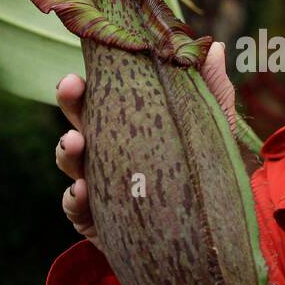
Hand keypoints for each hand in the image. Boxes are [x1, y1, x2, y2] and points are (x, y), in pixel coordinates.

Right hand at [55, 41, 238, 253]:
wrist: (205, 236)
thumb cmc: (202, 172)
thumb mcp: (210, 131)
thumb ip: (210, 92)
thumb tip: (216, 47)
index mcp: (125, 123)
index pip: (99, 97)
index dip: (84, 83)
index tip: (78, 73)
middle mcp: (105, 152)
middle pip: (77, 121)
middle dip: (70, 103)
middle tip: (71, 86)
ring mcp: (97, 186)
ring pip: (70, 163)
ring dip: (68, 151)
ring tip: (75, 142)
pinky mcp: (96, 221)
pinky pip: (75, 209)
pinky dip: (74, 199)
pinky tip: (82, 191)